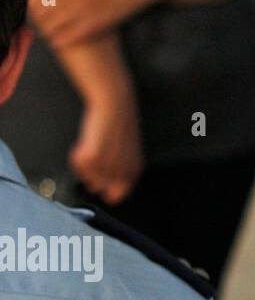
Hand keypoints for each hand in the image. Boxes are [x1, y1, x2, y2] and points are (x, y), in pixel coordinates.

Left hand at [34, 0, 165, 47]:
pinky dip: (63, 40)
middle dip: (38, 18)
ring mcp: (88, 12)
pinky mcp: (100, 23)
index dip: (31, 2)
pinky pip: (76, 35)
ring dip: (47, 29)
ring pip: (58, 26)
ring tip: (43, 30)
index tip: (28, 4)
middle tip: (36, 19)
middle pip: (47, 13)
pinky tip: (56, 42)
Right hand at [69, 87, 143, 204]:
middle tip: (92, 155)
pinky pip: (78, 164)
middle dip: (92, 176)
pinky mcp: (93, 156)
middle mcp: (123, 171)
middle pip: (99, 188)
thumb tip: (104, 190)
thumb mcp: (127, 150)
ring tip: (89, 145)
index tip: (96, 180)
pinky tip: (82, 143)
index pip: (118, 195)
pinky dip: (76, 155)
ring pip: (87, 177)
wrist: (115, 104)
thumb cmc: (119, 125)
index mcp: (134, 170)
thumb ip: (119, 169)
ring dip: (83, 164)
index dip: (106, 190)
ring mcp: (108, 165)